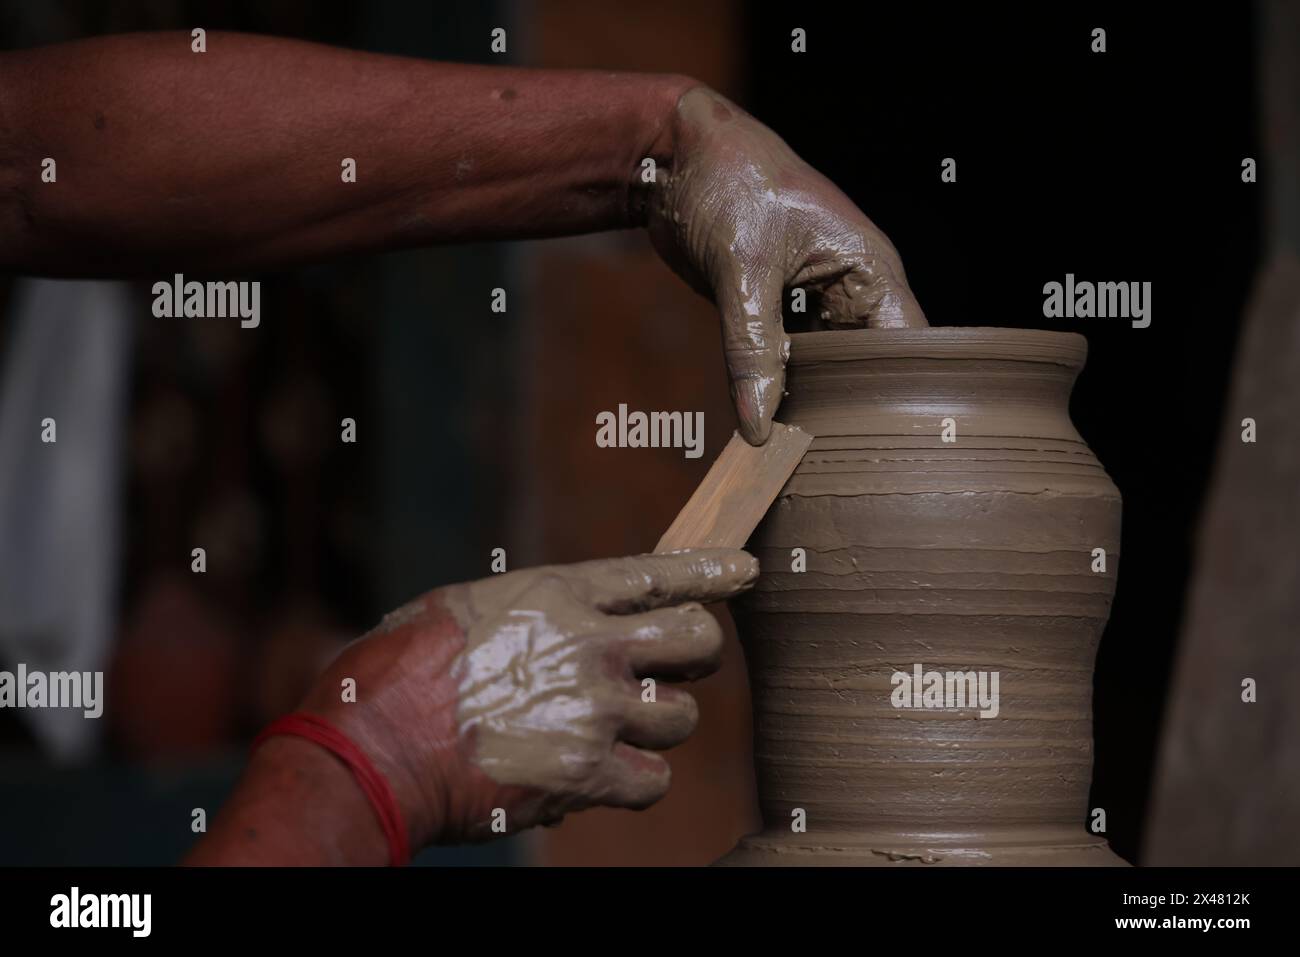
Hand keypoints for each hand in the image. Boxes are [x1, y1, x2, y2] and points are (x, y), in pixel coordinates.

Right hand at [299, 548, 757, 847]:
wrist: (374, 747)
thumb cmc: (399, 672)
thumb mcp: (463, 609)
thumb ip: (527, 613)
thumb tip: (557, 635)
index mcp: (558, 593)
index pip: (659, 572)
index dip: (712, 571)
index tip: (746, 571)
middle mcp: (591, 643)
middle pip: (699, 641)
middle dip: (696, 655)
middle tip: (671, 671)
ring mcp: (596, 707)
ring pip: (681, 717)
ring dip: (655, 728)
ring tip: (612, 734)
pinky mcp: (590, 770)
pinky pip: (654, 781)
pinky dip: (634, 783)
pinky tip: (600, 778)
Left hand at [646, 86, 927, 444]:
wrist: (672, 156)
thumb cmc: (726, 183)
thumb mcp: (741, 268)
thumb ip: (751, 348)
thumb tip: (759, 427)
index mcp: (868, 269)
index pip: (907, 347)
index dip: (902, 398)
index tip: (886, 447)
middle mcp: (849, 289)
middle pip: (866, 368)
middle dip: (848, 410)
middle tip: (827, 461)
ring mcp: (811, 303)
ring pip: (822, 371)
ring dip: (807, 404)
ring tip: (796, 454)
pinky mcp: (773, 312)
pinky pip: (784, 363)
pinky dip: (774, 390)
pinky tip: (765, 425)